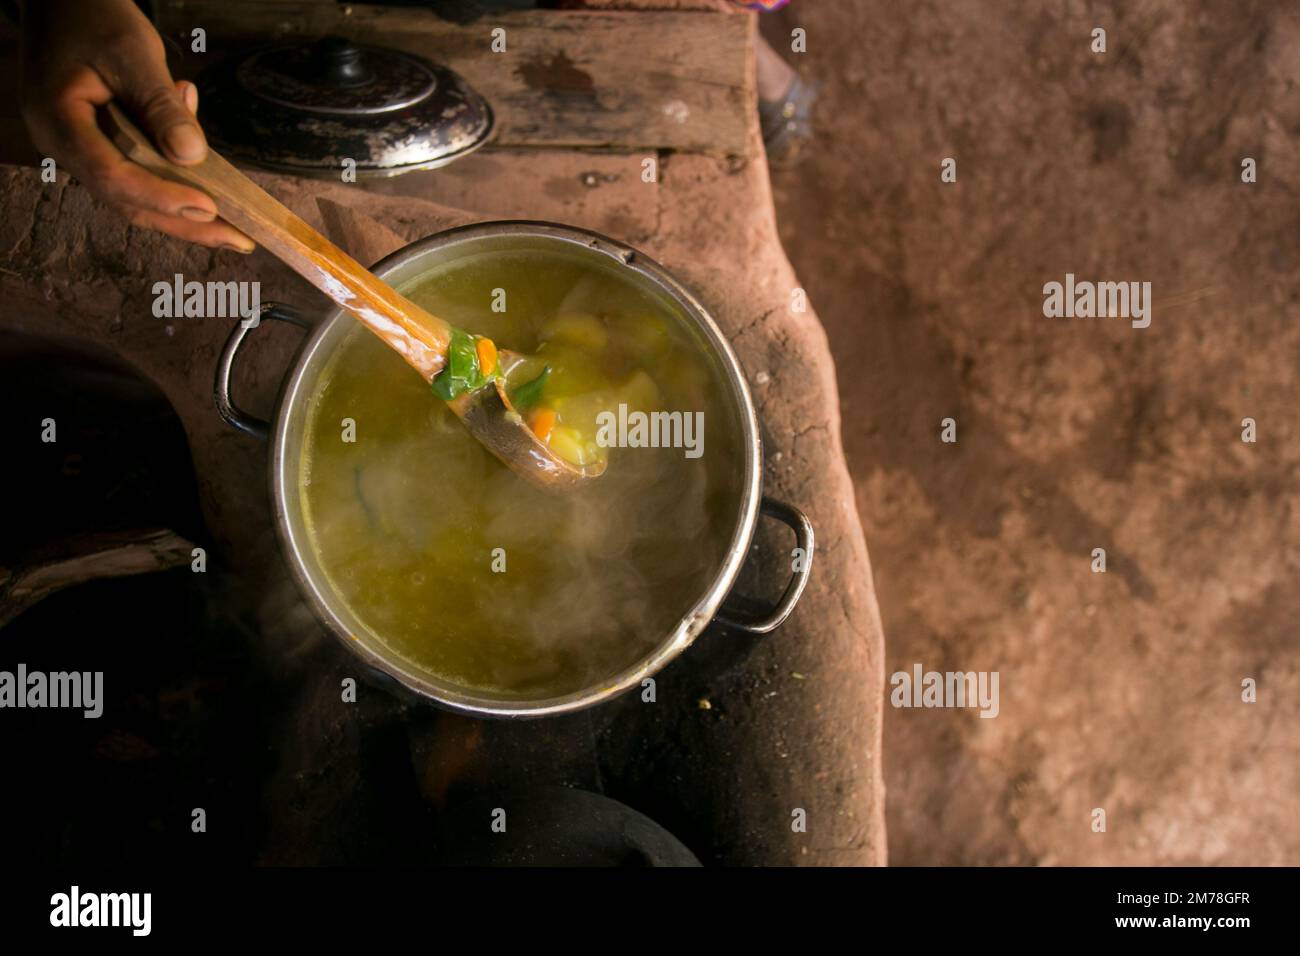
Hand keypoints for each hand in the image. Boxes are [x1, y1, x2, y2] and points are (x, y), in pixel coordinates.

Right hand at [19, 0, 254, 251]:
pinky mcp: (97, 149)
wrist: (64, 4)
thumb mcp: (133, 53)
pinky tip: (212, 190)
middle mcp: (61, 145)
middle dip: (184, 222)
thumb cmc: (94, 18)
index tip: (209, 208)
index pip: (112, 176)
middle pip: (125, 199)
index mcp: (58, 121)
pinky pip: (136, 177)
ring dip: (184, 212)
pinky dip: (174, 185)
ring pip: (133, 196)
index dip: (162, 197)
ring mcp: (77, 151)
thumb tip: (191, 155)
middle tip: (239, 239)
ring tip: (234, 229)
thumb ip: (160, 105)